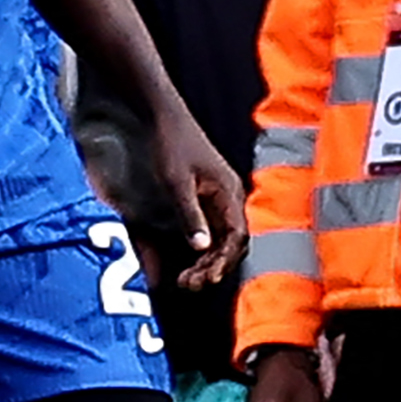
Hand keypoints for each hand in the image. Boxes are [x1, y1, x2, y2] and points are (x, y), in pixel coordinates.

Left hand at [146, 94, 247, 288]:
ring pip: (223, 239)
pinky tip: (189, 262)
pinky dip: (203, 249)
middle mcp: (230, 196)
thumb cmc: (171, 144)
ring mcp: (220, 197)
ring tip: (186, 280)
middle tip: (190, 284)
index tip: (208, 278)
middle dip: (214, 266)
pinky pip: (213, 231)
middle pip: (232, 242)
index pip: (237, 236)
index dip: (224, 261)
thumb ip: (190, 214)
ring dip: (207, 261)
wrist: (163, 117)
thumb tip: (202, 247)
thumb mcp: (177, 182)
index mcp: (229, 191)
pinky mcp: (208, 197)